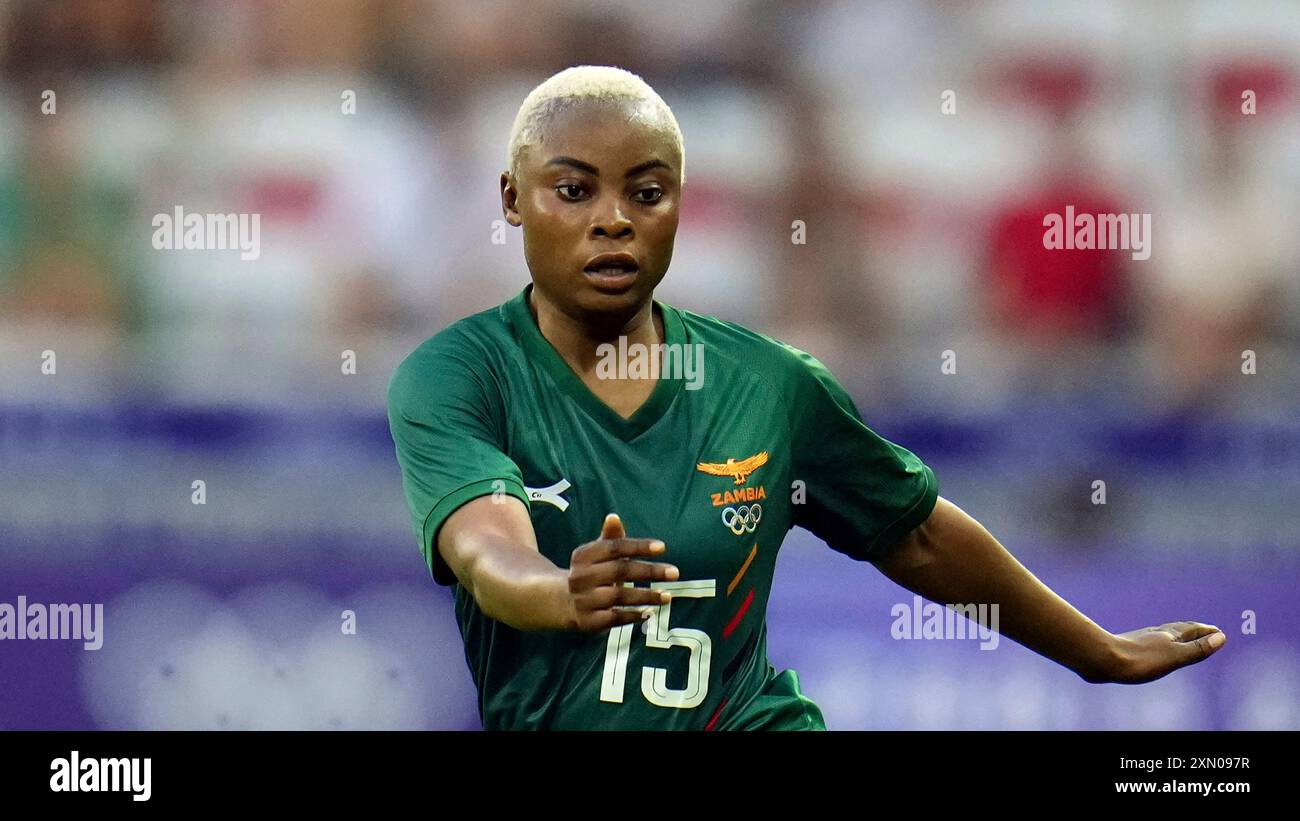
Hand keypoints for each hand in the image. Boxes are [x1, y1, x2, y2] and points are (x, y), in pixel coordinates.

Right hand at [565, 513, 677, 632]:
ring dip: (646, 596)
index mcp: (584, 555)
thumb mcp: (597, 554)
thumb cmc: (590, 572)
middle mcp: (581, 577)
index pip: (614, 548)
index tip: (662, 547)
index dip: (638, 546)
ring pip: (619, 596)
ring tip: (668, 596)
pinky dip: (633, 616)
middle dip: (649, 572)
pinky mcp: (588, 621)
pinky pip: (614, 618)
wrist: (564, 602)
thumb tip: (613, 517)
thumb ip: (610, 538)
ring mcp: (584, 600)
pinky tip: (649, 613)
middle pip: (620, 571)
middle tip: (675, 573)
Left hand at [1087, 622, 1226, 683]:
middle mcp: (1155, 633)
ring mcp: (1140, 638)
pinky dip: (1158, 642)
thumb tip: (1222, 637)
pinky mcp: (1126, 646)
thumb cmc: (1140, 660)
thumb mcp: (1174, 657)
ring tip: (1179, 636)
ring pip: (1162, 634)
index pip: (1191, 630)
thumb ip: (1197, 649)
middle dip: (1193, 630)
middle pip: (1178, 629)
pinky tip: (1149, 646)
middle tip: (1204, 629)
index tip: (1217, 631)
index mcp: (1168, 635)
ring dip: (1175, 635)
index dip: (1206, 631)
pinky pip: (1149, 642)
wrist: (1102, 658)